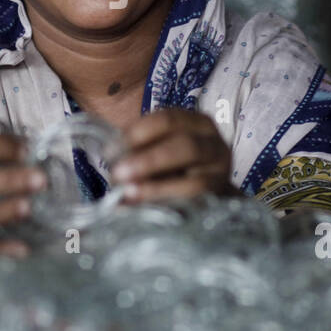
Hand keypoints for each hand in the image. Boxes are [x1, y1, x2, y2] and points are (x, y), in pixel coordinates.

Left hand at [110, 108, 236, 204]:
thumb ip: (137, 150)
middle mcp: (214, 144)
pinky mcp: (219, 201)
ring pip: (194, 182)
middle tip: (118, 174)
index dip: (137, 133)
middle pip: (185, 146)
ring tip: (129, 194)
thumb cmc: (173, 166)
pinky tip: (144, 210)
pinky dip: (168, 208)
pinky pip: (196, 206)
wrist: (204, 192)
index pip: (167, 119)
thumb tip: (112, 159)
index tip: (109, 152)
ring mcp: (221, 175)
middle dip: (148, 161)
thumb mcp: (156, 149)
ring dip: (157, 189)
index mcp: (196, 122)